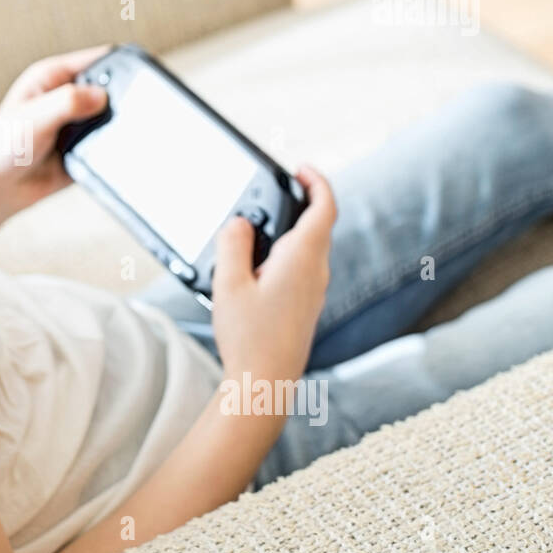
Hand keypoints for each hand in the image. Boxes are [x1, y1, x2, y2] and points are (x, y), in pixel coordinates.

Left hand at [0, 44, 112, 215]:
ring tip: (108, 136)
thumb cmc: (0, 147)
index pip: (96, 59)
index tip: (136, 74)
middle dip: (120, 98)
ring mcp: (76, 123)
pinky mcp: (82, 148)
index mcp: (52, 77)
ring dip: (115, 126)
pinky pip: (106, 144)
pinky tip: (107, 154)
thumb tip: (102, 96)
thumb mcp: (34, 117)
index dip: (118, 63)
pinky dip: (110, 148)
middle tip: (128, 111)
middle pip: (108, 88)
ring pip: (110, 118)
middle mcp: (66, 97)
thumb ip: (68, 102)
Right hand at [210, 165, 336, 382]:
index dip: (316, 181)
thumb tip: (240, 222)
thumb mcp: (228, 283)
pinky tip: (255, 270)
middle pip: (317, 225)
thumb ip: (233, 244)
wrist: (266, 383)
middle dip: (295, 205)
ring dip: (287, 233)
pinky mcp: (306, 306)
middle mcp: (317, 271)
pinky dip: (284, 256)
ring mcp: (315, 291)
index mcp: (303, 257)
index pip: (325, 206)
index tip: (300, 169)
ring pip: (308, 248)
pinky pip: (301, 268)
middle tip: (266, 198)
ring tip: (252, 235)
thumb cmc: (249, 336)